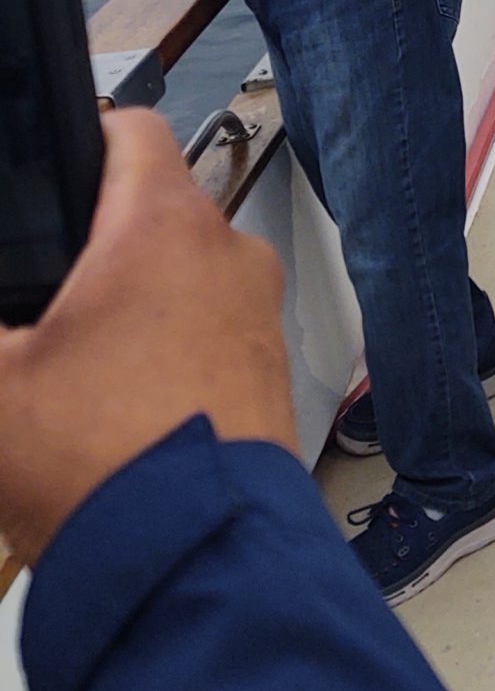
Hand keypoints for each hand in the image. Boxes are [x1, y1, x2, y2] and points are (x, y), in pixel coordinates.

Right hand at [0, 111, 295, 565]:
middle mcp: (229, 254)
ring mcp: (259, 314)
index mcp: (163, 226)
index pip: (132, 131)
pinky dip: (169, 353)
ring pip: (186, 279)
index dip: (88, 137)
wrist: (188, 560)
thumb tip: (5, 330)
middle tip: (44, 293)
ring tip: (74, 365)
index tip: (59, 160)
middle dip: (98, 247)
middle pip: (155, 214)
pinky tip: (119, 406)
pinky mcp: (271, 372)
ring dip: (134, 307)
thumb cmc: (96, 458)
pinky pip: (213, 335)